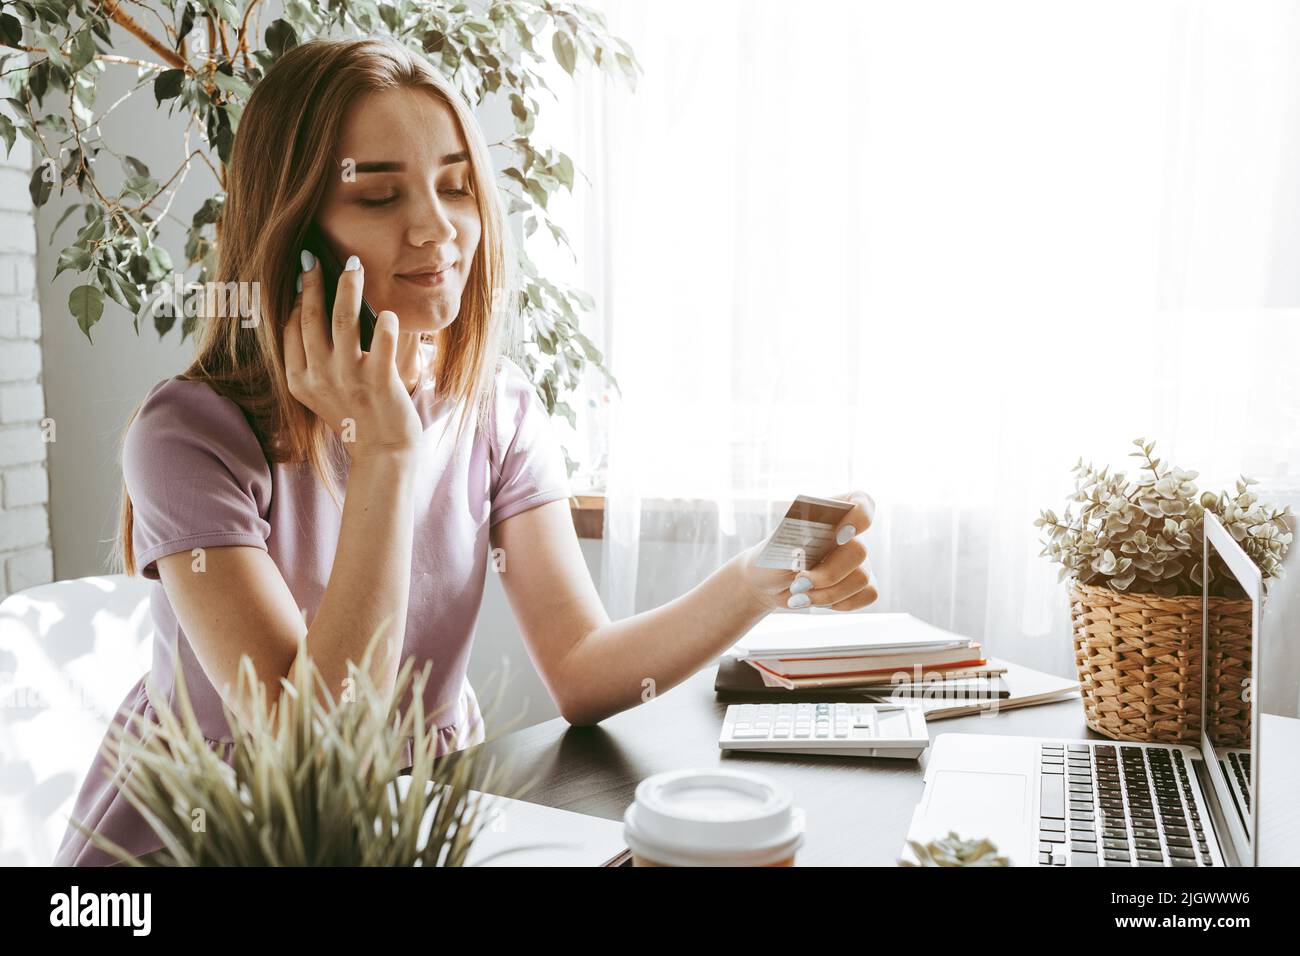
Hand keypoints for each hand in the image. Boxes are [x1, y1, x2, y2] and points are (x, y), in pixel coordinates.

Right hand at [283, 250, 422, 459]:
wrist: (383, 453)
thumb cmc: (357, 417)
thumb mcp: (322, 391)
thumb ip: (315, 358)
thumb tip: (316, 309)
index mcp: (299, 379)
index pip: (291, 327)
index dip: (296, 297)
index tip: (301, 274)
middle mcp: (319, 377)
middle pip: (311, 317)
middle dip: (312, 282)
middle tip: (315, 257)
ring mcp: (349, 379)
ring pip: (343, 321)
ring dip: (347, 288)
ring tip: (353, 265)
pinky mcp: (379, 383)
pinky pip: (382, 344)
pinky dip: (386, 325)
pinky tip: (389, 313)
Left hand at [734, 490, 877, 612]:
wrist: (768, 584)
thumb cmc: (772, 557)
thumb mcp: (778, 546)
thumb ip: (802, 538)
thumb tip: (823, 537)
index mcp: (831, 513)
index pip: (861, 502)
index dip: (860, 517)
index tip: (840, 535)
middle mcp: (850, 534)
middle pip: (859, 551)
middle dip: (827, 574)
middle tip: (798, 583)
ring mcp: (859, 560)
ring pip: (861, 578)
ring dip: (826, 593)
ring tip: (799, 593)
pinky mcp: (862, 584)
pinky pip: (868, 594)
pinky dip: (838, 603)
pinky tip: (816, 599)